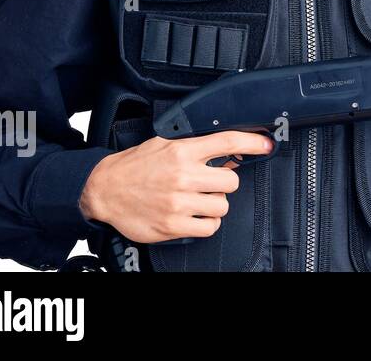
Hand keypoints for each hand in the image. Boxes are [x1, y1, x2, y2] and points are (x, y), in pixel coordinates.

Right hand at [78, 131, 273, 242]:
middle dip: (224, 182)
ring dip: (215, 204)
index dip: (253, 143)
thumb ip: (195, 147)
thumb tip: (228, 153)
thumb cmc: (134, 167)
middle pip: (231, 180)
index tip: (267, 145)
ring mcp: (178, 202)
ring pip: (222, 206)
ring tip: (198, 200)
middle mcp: (183, 176)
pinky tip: (194, 216)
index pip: (228, 142)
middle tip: (209, 183)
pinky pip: (209, 228)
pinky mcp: (172, 225)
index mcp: (182, 151)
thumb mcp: (164, 145)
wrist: (102, 189)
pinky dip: (205, 223)